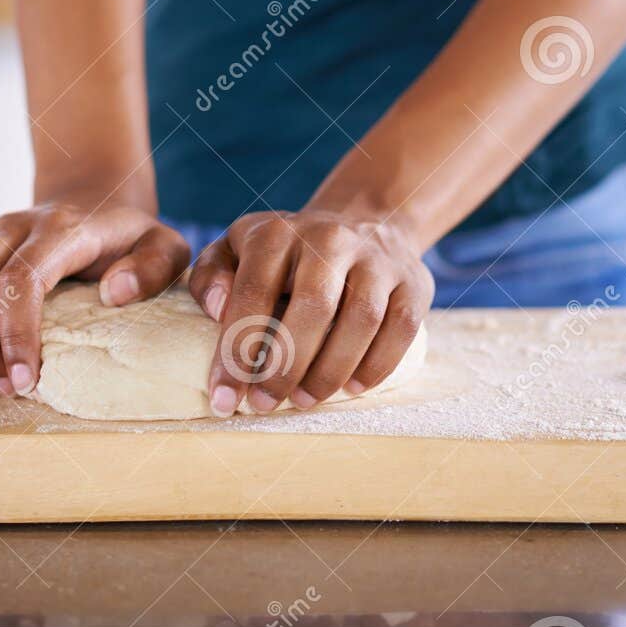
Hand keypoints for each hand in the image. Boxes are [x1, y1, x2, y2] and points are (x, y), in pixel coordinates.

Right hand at [0, 191, 189, 394]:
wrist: (91, 202)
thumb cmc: (128, 239)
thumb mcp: (164, 246)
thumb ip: (154, 268)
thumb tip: (114, 293)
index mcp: (59, 228)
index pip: (21, 277)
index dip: (16, 333)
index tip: (27, 380)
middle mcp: (7, 227)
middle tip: (7, 389)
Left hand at [188, 210, 432, 415]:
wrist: (364, 223)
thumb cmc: (288, 254)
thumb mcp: (238, 249)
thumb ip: (212, 276)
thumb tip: (217, 311)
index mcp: (278, 232)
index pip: (254, 293)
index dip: (236, 352)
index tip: (224, 398)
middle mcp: (330, 239)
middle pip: (313, 307)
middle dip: (285, 367)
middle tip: (265, 404)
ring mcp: (377, 259)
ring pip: (361, 320)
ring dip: (330, 372)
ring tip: (304, 400)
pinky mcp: (413, 282)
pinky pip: (401, 328)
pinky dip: (377, 365)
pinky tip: (352, 388)